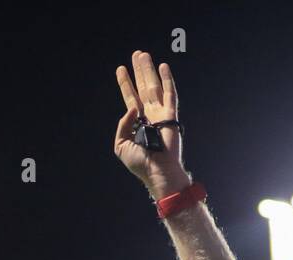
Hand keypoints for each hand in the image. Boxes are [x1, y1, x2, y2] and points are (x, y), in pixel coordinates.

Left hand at [114, 51, 191, 198]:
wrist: (158, 172)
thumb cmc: (140, 163)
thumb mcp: (121, 145)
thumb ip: (122, 125)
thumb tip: (132, 107)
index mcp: (137, 123)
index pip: (130, 98)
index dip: (125, 83)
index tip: (121, 69)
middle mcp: (149, 115)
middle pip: (142, 87)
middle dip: (139, 71)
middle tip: (136, 54)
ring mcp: (161, 114)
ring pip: (154, 86)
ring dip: (148, 70)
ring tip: (143, 55)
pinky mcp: (171, 115)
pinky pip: (169, 93)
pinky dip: (167, 79)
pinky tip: (163, 67)